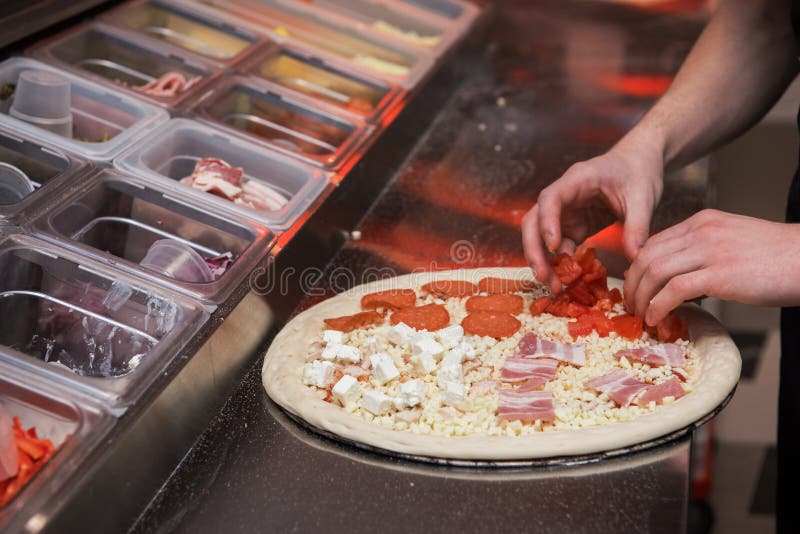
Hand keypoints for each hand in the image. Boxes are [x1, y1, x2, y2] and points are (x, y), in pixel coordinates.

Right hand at [522, 138, 663, 291]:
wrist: (639, 163)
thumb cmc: (639, 172)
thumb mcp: (643, 198)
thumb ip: (638, 226)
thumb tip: (635, 258)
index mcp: (578, 179)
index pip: (551, 199)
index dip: (548, 223)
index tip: (555, 247)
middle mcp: (563, 195)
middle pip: (533, 220)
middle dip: (534, 250)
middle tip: (544, 277)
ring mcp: (564, 211)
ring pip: (540, 236)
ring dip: (543, 261)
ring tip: (555, 287)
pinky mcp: (571, 224)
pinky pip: (557, 245)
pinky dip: (559, 263)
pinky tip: (568, 280)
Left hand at [624, 209, 799, 325]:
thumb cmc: (776, 258)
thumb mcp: (732, 243)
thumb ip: (704, 255)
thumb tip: (679, 284)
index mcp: (703, 222)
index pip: (655, 243)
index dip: (638, 268)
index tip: (634, 287)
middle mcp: (702, 231)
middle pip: (647, 256)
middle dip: (633, 284)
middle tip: (630, 305)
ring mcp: (710, 250)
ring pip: (655, 271)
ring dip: (641, 297)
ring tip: (640, 316)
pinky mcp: (720, 273)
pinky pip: (674, 289)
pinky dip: (658, 306)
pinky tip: (656, 318)